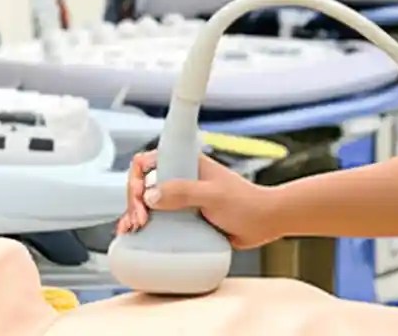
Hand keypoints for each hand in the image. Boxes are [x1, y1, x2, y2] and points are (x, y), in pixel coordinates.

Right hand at [116, 150, 284, 249]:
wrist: (265, 222)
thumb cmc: (246, 203)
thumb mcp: (213, 195)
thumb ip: (184, 192)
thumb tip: (152, 195)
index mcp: (186, 162)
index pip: (148, 162)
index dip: (138, 180)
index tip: (143, 199)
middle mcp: (181, 177)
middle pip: (143, 184)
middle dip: (135, 201)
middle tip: (140, 221)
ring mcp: (181, 198)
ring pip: (147, 202)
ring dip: (134, 214)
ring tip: (132, 231)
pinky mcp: (184, 217)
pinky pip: (158, 219)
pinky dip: (144, 226)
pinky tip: (136, 235)